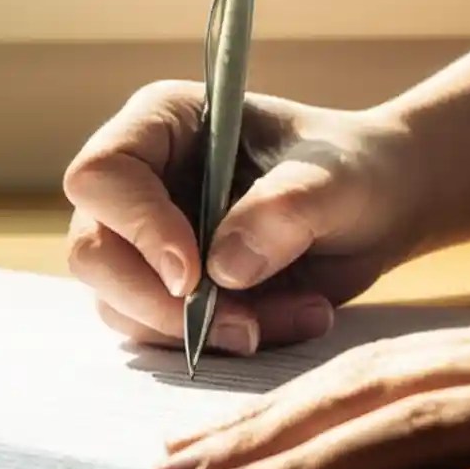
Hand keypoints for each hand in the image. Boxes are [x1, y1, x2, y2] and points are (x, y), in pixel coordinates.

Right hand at [62, 80, 426, 354]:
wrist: (377, 209)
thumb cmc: (354, 171)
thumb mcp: (336, 180)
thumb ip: (284, 210)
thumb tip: (223, 269)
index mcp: (160, 125)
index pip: (101, 176)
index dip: (136, 226)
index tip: (193, 274)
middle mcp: (136, 182)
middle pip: (92, 251)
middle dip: (158, 302)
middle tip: (241, 325)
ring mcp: (141, 240)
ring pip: (118, 304)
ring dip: (198, 331)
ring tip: (293, 315)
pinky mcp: (160, 289)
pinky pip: (156, 333)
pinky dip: (216, 343)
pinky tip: (284, 321)